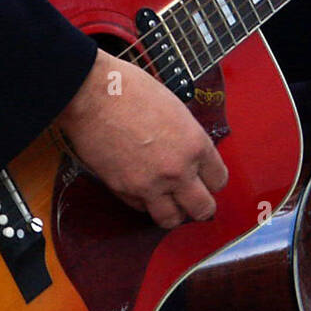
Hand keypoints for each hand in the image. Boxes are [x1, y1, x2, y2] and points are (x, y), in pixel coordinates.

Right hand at [56, 51, 228, 228]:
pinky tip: (142, 188)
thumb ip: (186, 137)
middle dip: (200, 206)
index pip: (219, 180)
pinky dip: (144, 203)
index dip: (212, 180)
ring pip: (172, 219)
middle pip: (203, 209)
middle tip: (193, 199)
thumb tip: (189, 154)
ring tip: (168, 201)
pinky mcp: (124, 190)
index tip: (206, 179)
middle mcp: (178, 170)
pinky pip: (141, 209)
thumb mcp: (174, 109)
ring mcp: (150, 184)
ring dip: (173, 211)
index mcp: (195, 144)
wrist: (91, 95)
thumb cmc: (129, 91)